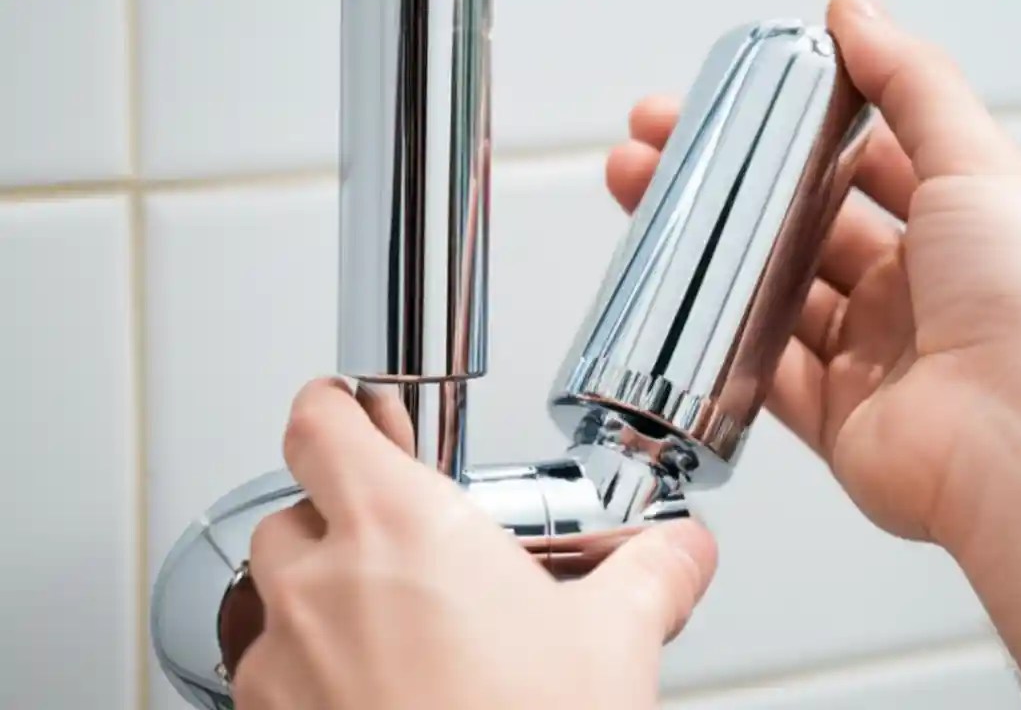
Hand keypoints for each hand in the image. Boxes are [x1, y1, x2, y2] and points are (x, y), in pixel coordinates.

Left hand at [233, 378, 716, 709]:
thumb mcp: (615, 642)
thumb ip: (651, 574)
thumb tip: (683, 550)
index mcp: (400, 526)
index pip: (319, 424)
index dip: (332, 405)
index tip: (351, 411)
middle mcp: (322, 584)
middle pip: (294, 510)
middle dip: (339, 519)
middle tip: (404, 552)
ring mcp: (284, 662)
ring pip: (278, 598)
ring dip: (324, 600)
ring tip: (399, 635)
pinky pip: (272, 674)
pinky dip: (311, 670)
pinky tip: (380, 695)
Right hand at [607, 0, 1020, 550]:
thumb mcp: (976, 164)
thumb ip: (914, 84)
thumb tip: (857, 12)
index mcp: (957, 230)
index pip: (866, 162)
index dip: (801, 128)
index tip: (742, 100)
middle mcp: (915, 293)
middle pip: (803, 225)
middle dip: (734, 186)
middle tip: (664, 147)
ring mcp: (872, 359)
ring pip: (771, 294)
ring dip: (711, 254)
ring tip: (643, 200)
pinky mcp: (836, 420)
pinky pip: (762, 375)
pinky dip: (719, 342)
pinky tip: (675, 299)